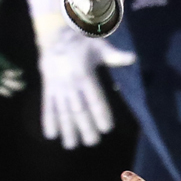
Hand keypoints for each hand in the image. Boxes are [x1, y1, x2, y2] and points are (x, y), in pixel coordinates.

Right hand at [39, 25, 135, 148]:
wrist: (55, 35)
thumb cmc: (83, 43)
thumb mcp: (100, 47)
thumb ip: (115, 56)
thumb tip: (132, 58)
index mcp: (85, 73)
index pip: (94, 97)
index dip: (100, 113)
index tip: (107, 128)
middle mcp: (70, 82)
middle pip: (78, 108)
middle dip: (85, 126)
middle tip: (92, 142)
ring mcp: (57, 86)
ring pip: (62, 110)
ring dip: (66, 129)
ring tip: (71, 145)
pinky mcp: (48, 88)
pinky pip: (47, 106)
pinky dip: (48, 120)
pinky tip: (51, 135)